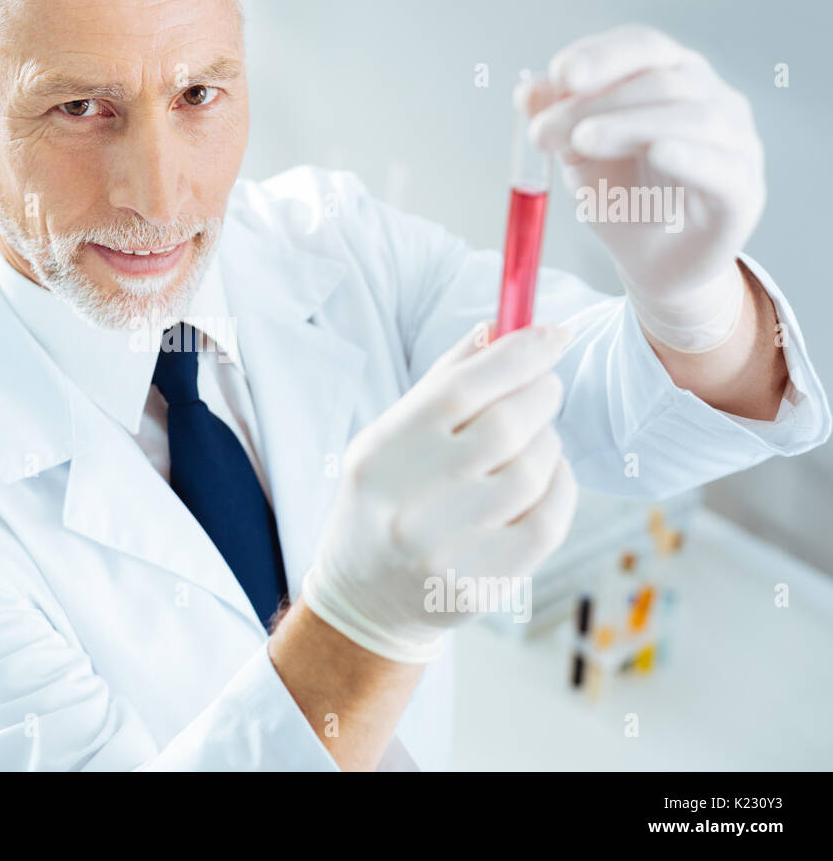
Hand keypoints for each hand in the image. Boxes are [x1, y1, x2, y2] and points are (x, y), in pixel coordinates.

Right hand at [301, 322, 578, 661]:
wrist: (366, 598)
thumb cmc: (387, 498)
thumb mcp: (391, 436)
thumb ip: (443, 382)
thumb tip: (500, 328)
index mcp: (382, 454)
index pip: (461, 389)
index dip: (517, 355)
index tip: (554, 335)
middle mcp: (407, 503)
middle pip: (507, 426)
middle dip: (541, 394)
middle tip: (545, 388)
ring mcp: (444, 550)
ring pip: (534, 472)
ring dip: (548, 443)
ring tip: (533, 442)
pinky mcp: (480, 584)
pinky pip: (549, 521)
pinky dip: (559, 487)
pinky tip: (544, 479)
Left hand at [522, 24, 762, 350]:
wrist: (653, 263)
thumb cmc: (623, 197)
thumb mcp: (578, 155)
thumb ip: (556, 119)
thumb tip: (526, 89)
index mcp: (673, 78)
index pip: (644, 47)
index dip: (602, 55)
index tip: (559, 75)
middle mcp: (713, 100)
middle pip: (660, 81)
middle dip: (594, 103)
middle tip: (542, 133)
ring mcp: (735, 143)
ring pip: (692, 116)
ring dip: (629, 124)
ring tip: (581, 141)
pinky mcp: (743, 191)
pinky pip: (721, 167)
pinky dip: (688, 155)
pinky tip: (656, 152)